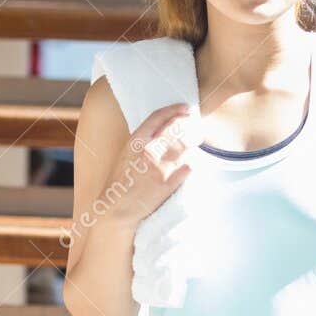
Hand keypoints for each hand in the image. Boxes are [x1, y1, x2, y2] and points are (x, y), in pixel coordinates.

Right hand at [111, 103, 196, 226]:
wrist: (117, 207)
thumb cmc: (121, 181)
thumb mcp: (126, 154)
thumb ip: (142, 141)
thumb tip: (162, 129)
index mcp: (136, 142)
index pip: (158, 117)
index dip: (174, 110)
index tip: (185, 108)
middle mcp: (149, 151)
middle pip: (176, 129)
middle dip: (189, 124)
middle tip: (195, 124)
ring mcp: (160, 168)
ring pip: (185, 146)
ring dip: (194, 140)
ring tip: (198, 139)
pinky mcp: (168, 184)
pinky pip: (188, 167)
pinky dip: (192, 162)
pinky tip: (194, 161)